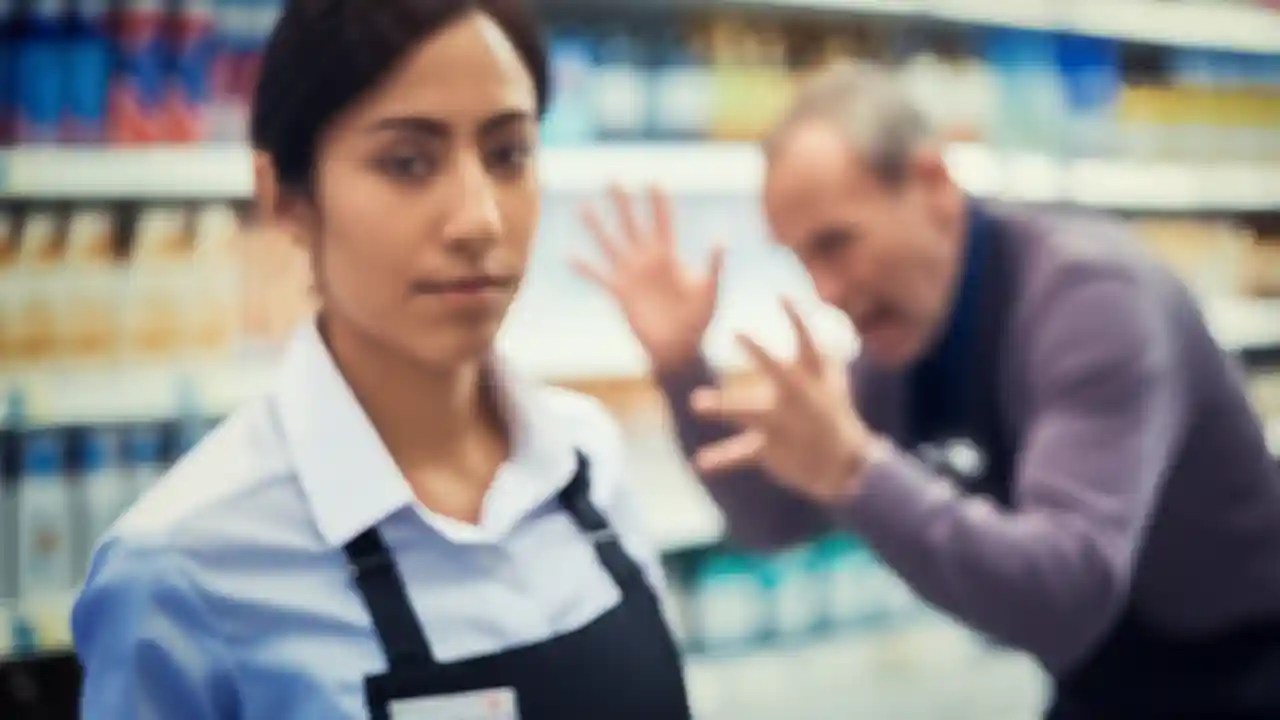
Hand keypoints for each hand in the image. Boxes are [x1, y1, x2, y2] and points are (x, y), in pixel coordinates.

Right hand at [574, 186, 724, 373]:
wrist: (679, 347)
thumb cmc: (699, 319)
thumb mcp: (710, 290)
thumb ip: (713, 265)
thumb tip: (720, 238)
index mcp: (669, 257)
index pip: (662, 222)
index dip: (658, 203)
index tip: (654, 181)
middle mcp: (647, 260)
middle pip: (632, 224)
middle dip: (623, 203)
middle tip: (613, 179)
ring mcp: (631, 275)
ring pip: (610, 244)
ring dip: (597, 226)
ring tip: (583, 207)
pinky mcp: (620, 293)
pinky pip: (599, 276)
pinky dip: (584, 268)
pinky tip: (569, 256)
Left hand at [690, 300, 878, 503]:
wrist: (846, 464)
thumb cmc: (833, 412)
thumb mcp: (833, 380)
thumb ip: (818, 352)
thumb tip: (809, 314)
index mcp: (815, 379)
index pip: (809, 344)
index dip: (797, 319)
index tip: (782, 296)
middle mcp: (800, 398)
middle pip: (780, 372)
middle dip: (760, 352)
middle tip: (737, 332)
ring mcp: (783, 423)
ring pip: (750, 412)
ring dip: (723, 405)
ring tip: (695, 401)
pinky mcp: (770, 448)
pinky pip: (741, 454)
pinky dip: (720, 459)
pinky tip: (699, 462)